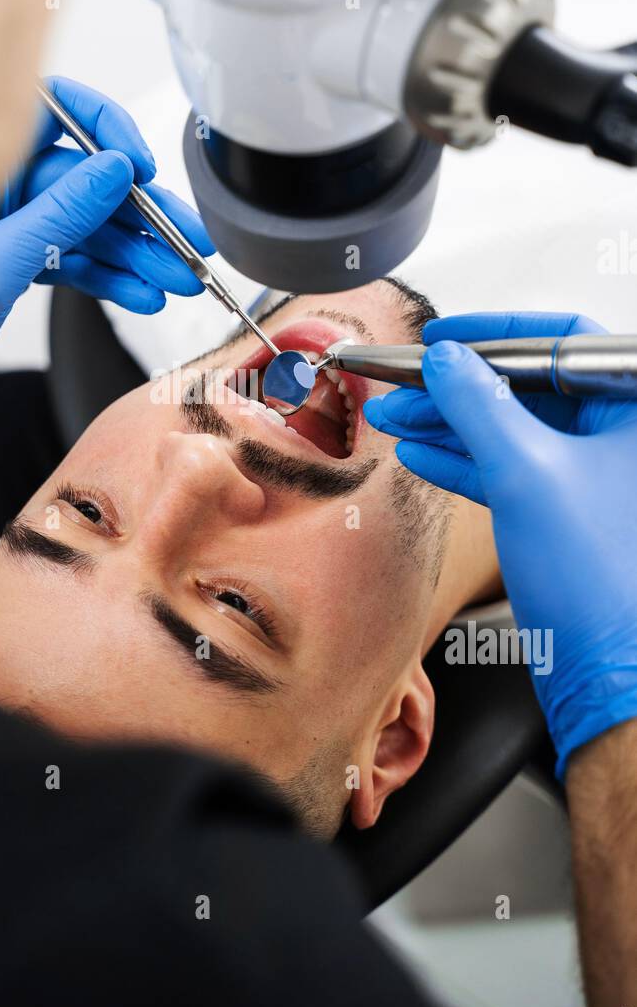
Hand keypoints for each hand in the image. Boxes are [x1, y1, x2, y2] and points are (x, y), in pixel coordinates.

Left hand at [0, 77, 212, 481]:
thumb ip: (56, 216)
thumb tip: (112, 170)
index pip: (48, 115)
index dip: (103, 133)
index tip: (140, 167)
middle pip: (81, 181)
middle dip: (138, 214)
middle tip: (187, 242)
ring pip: (83, 228)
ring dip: (134, 255)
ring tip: (179, 279)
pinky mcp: (5, 269)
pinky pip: (69, 263)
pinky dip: (107, 280)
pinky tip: (142, 293)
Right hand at [364, 311, 636, 778]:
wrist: (609, 672)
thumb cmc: (600, 579)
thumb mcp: (526, 470)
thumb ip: (480, 404)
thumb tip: (448, 361)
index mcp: (634, 407)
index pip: (562, 341)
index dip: (495, 333)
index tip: (444, 338)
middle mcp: (623, 435)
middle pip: (531, 386)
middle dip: (458, 386)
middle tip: (403, 382)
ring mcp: (598, 475)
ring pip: (515, 428)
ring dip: (451, 423)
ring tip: (394, 416)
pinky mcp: (571, 512)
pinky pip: (513, 468)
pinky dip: (466, 460)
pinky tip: (421, 452)